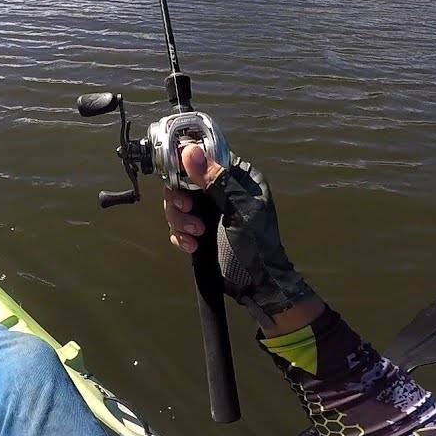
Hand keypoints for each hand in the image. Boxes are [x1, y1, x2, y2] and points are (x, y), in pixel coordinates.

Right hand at [162, 145, 315, 325]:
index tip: (178, 178)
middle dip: (180, 200)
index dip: (186, 165)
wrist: (258, 284)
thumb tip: (189, 150)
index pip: (204, 158)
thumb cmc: (257, 244)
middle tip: (188, 211)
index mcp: (236, 178)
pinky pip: (177, 226)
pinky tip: (191, 246)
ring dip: (180, 220)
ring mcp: (208, 211)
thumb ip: (215, 181)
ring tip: (196, 234)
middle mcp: (220, 191)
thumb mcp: (239, 210)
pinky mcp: (199, 231)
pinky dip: (180, 235)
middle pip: (182, 182)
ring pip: (177, 205)